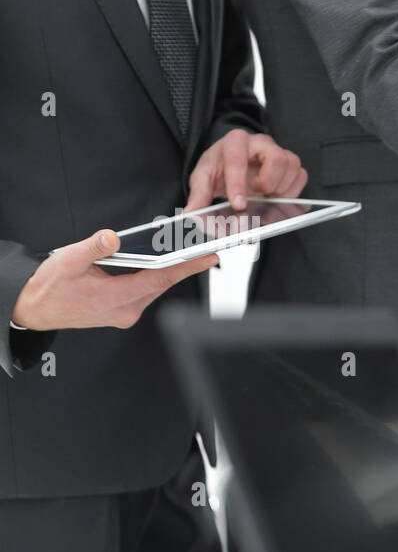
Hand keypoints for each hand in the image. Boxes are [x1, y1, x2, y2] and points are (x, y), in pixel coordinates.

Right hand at [11, 230, 219, 331]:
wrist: (35, 309)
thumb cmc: (50, 288)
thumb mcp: (67, 261)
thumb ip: (93, 247)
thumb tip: (112, 237)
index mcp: (115, 298)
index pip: (160, 279)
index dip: (187, 267)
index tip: (208, 258)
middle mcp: (125, 310)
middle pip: (163, 284)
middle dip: (185, 267)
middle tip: (205, 250)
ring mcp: (125, 314)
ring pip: (155, 289)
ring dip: (170, 273)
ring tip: (188, 255)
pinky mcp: (123, 313)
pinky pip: (146, 293)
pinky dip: (155, 279)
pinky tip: (160, 266)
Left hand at [185, 129, 307, 211]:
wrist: (231, 164)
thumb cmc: (219, 167)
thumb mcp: (203, 178)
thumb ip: (199, 194)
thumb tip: (191, 212)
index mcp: (235, 141)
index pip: (238, 158)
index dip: (238, 184)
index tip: (238, 204)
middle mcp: (261, 142)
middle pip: (277, 158)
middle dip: (267, 183)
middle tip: (256, 193)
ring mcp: (279, 150)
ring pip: (292, 166)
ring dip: (280, 188)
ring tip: (265, 195)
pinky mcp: (291, 163)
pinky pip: (301, 175)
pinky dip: (292, 190)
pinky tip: (276, 195)